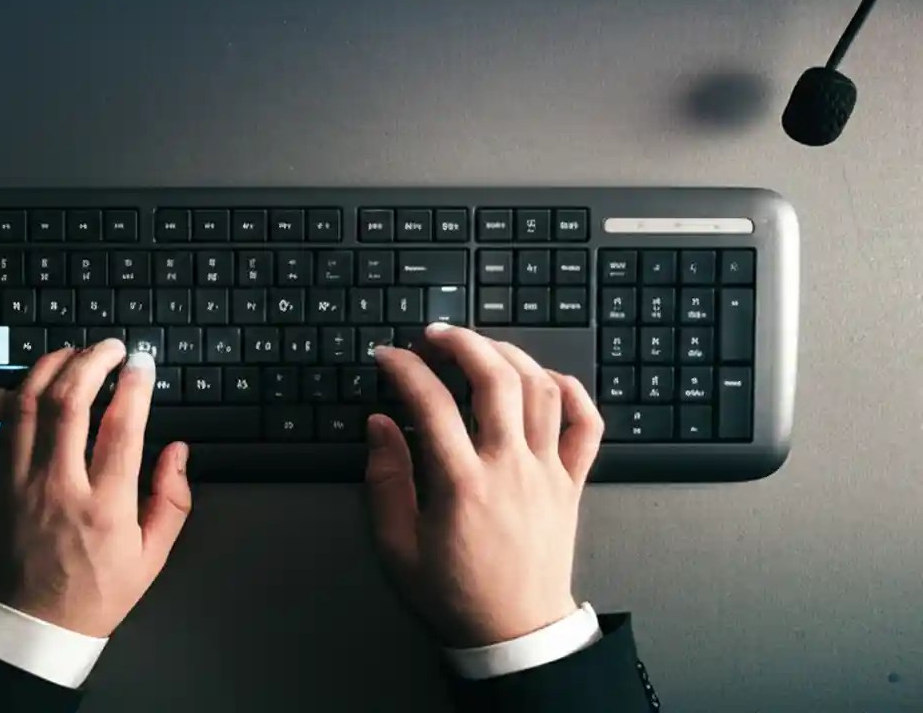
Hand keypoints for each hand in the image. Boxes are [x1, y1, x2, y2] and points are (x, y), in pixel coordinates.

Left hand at [0, 340, 191, 636]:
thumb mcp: (151, 557)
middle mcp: (55, 489)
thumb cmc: (92, 594)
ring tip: (69, 354)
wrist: (28, 630)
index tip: (142, 363)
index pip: (123, 426)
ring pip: (25, 404)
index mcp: (103, 508)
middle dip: (94, 360)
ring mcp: (10, 486)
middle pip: (71, 401)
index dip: (135, 384)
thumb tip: (178, 449)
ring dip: (49, 367)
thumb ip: (171, 499)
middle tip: (109, 348)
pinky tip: (16, 389)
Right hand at [364, 324, 603, 647]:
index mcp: (463, 485)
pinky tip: (546, 378)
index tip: (389, 357)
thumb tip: (381, 425)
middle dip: (463, 343)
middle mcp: (510, 469)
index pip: (432, 404)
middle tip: (436, 335)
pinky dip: (572, 391)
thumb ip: (387, 480)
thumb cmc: (454, 593)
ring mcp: (547, 473)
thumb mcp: (398, 545)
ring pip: (541, 390)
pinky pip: (586, 425)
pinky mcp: (571, 483)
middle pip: (495, 380)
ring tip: (481, 347)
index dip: (406, 370)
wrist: (514, 632)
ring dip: (510, 355)